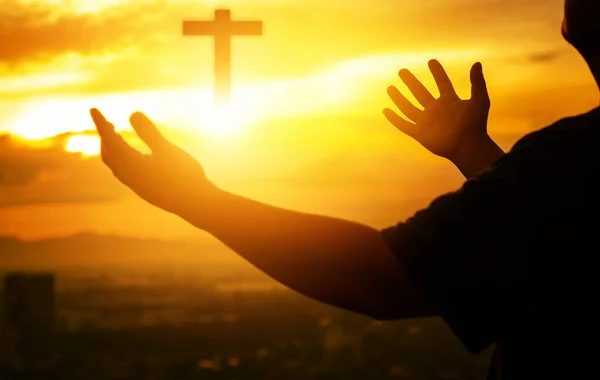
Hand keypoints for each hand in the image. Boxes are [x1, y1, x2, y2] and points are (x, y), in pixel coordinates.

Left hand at [91, 108, 218, 217]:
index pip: (109, 140)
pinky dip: (124, 160)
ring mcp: (138, 187)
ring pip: (117, 167)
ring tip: (119, 138)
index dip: (100, 123)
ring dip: (114, 150)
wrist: (197, 205)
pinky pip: (127, 174)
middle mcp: (130, 177)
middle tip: (108, 123)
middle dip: (106, 138)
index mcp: (132, 165)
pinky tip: (138, 157)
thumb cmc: (184, 175)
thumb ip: (149, 133)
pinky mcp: (147, 191)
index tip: (93, 109)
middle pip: (109, 155)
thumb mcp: (167, 150)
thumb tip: (132, 113)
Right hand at [383, 59, 491, 160]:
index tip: (431, 62)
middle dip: (411, 82)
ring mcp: (426, 121)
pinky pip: (404, 125)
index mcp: (449, 101)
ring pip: (408, 107)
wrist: (468, 145)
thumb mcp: (480, 100)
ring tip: (390, 87)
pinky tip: (386, 110)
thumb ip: (478, 82)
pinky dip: (394, 118)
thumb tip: (477, 64)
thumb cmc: (476, 124)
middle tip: (402, 71)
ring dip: (399, 98)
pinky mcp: (420, 133)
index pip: (442, 83)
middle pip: (420, 92)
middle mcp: (436, 110)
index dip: (437, 73)